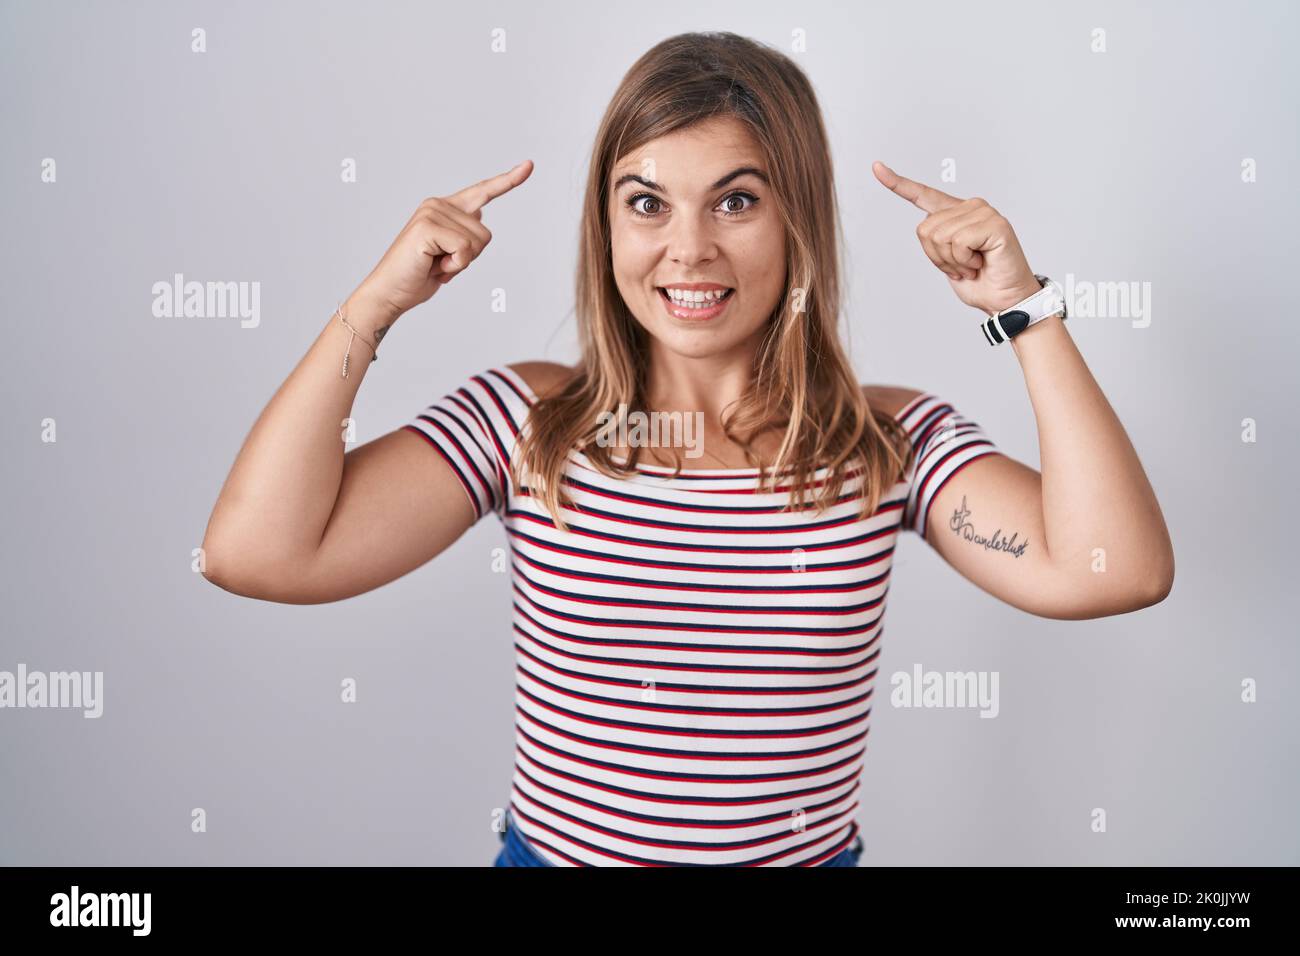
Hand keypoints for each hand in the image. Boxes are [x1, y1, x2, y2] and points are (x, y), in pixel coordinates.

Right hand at [348, 160, 533, 326]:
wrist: (390, 292)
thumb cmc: (417, 275)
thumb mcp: (450, 253)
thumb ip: (464, 233)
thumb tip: (479, 215)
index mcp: (443, 208)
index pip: (482, 192)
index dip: (507, 181)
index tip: (529, 166)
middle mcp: (437, 204)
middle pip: (485, 234)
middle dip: (469, 258)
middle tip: (440, 264)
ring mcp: (432, 213)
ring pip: (477, 243)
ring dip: (460, 263)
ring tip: (434, 264)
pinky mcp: (428, 227)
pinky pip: (464, 250)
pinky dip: (454, 266)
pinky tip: (433, 266)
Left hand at [872, 161, 1041, 313]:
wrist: (1004, 300)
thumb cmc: (979, 282)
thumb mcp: (946, 261)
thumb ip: (935, 241)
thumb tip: (928, 227)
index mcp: (955, 214)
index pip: (923, 195)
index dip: (898, 183)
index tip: (876, 167)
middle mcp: (969, 206)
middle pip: (925, 229)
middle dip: (937, 257)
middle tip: (962, 266)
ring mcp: (983, 212)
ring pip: (940, 236)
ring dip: (952, 261)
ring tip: (973, 265)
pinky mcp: (995, 223)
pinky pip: (959, 242)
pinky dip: (965, 261)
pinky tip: (981, 262)